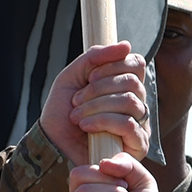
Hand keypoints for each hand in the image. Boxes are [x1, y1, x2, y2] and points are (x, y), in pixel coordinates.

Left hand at [40, 42, 150, 164]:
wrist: (51, 143)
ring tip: (77, 116)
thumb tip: (126, 45)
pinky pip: (129, 125)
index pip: (136, 64)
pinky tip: (85, 127)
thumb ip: (95, 57)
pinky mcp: (138, 145)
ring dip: (96, 106)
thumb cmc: (62, 112)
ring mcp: (140, 125)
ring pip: (129, 102)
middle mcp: (137, 103)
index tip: (89, 77)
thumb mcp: (73, 76)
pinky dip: (103, 121)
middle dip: (98, 89)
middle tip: (76, 100)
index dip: (113, 65)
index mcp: (125, 86)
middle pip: (132, 82)